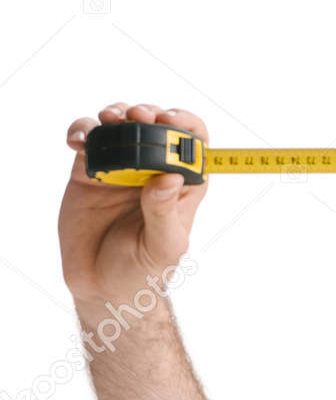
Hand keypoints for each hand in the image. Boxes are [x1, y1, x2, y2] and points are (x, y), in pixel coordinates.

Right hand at [58, 101, 209, 309]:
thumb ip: (164, 213)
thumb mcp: (162, 247)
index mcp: (182, 185)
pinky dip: (82, 131)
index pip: (194, 145)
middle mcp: (152, 171)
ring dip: (115, 114)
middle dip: (148, 113)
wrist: (101, 285)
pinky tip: (77, 142)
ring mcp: (120, 168)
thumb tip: (171, 177)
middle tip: (138, 116)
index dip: (186, 125)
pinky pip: (86, 141)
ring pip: (120, 126)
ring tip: (109, 120)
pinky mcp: (89, 172)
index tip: (171, 120)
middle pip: (155, 126)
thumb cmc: (142, 270)